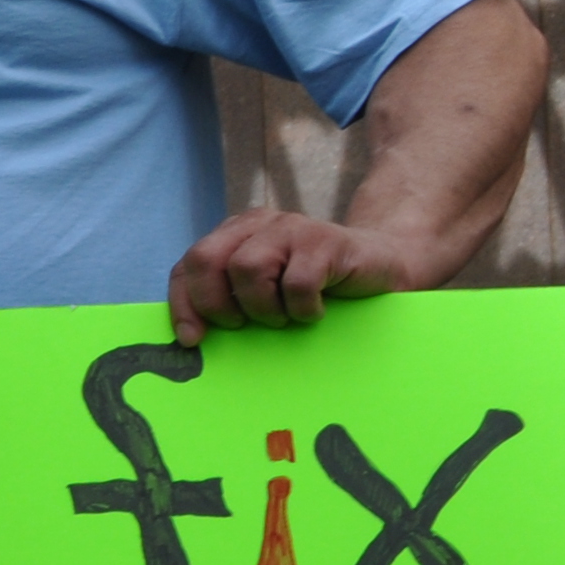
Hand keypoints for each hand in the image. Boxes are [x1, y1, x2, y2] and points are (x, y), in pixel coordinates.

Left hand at [167, 207, 404, 343]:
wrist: (381, 265)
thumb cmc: (315, 286)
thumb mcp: (265, 292)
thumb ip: (231, 299)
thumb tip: (193, 340)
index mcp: (233, 235)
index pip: (188, 265)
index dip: (184, 303)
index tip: (193, 339)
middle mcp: (255, 225)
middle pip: (206, 259)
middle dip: (215, 303)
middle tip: (241, 326)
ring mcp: (290, 228)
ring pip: (247, 269)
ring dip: (263, 307)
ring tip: (284, 317)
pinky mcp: (324, 241)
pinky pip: (296, 283)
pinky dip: (302, 309)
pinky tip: (316, 312)